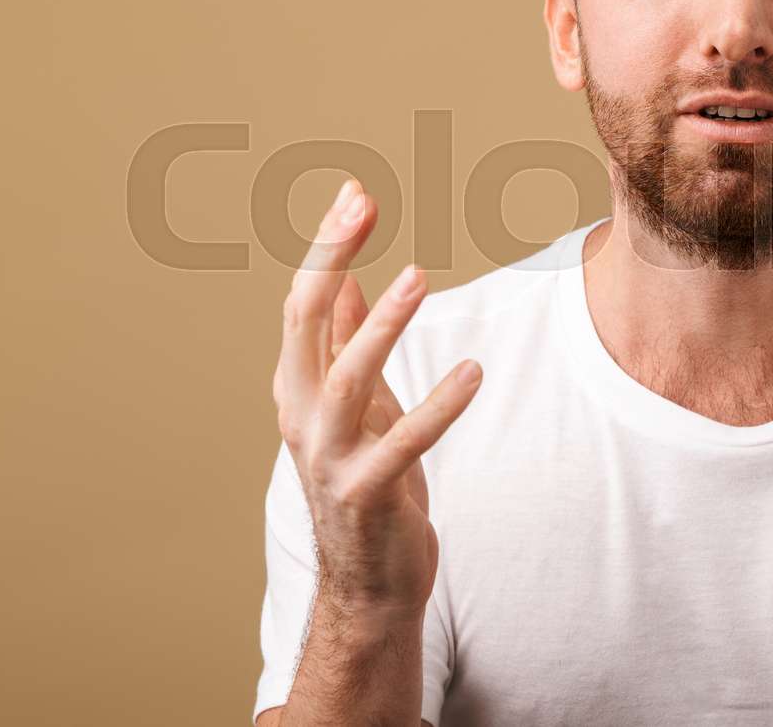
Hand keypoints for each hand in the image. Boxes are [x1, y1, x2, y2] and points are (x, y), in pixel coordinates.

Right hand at [271, 177, 483, 620]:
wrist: (371, 582)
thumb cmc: (367, 482)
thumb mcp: (359, 405)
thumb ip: (346, 344)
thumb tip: (351, 278)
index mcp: (297, 388)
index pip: (302, 303)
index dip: (326, 247)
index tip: (354, 191)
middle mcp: (300, 416)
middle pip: (304, 324)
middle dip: (330, 260)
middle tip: (360, 204)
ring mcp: (329, 458)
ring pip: (346, 379)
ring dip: (382, 325)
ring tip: (418, 274)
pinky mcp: (367, 493)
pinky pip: (404, 443)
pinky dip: (439, 406)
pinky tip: (475, 372)